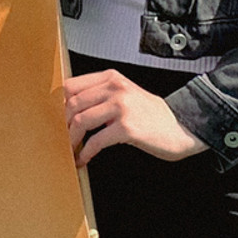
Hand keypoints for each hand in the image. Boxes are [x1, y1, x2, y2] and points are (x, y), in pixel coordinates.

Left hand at [65, 69, 206, 164]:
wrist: (182, 126)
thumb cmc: (152, 115)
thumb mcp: (126, 94)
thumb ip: (102, 95)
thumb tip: (70, 109)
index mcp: (111, 78)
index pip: (72, 85)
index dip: (59, 104)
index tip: (55, 119)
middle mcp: (115, 88)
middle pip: (73, 104)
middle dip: (62, 124)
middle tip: (60, 138)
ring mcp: (121, 107)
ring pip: (80, 121)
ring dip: (71, 140)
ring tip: (70, 150)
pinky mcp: (127, 127)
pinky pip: (96, 141)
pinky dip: (85, 152)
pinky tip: (83, 159)